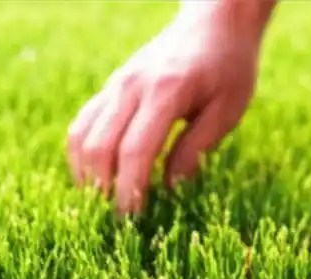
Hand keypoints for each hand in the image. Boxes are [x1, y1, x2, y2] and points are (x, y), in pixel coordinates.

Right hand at [67, 5, 266, 214]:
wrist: (214, 22)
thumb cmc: (229, 68)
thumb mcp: (227, 111)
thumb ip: (195, 150)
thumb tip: (169, 191)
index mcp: (165, 91)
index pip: (134, 151)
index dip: (129, 191)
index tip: (132, 223)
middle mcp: (131, 86)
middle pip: (99, 147)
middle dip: (103, 191)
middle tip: (117, 224)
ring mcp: (115, 85)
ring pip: (82, 137)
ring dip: (87, 177)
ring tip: (103, 206)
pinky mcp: (110, 88)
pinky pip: (83, 125)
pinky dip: (83, 157)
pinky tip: (98, 180)